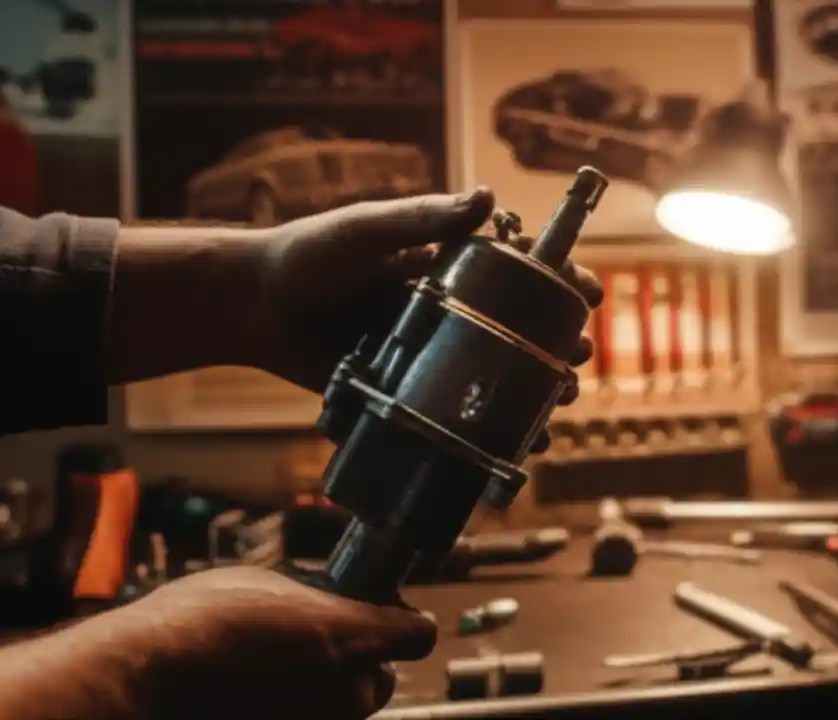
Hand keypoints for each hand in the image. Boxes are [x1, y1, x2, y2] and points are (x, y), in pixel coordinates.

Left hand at [111, 188, 603, 450]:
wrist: (251, 306)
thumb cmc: (307, 256)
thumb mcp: (367, 228)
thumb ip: (423, 219)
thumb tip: (488, 199)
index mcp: (447, 265)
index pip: (518, 272)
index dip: (558, 282)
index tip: (587, 294)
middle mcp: (447, 311)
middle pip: (519, 330)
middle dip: (557, 345)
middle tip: (577, 359)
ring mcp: (428, 354)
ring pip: (494, 376)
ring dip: (532, 392)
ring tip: (555, 404)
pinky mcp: (404, 391)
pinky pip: (451, 412)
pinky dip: (484, 431)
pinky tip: (512, 447)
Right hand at [118, 566, 434, 718]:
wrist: (146, 679)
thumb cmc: (198, 623)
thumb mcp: (266, 581)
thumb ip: (314, 594)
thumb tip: (327, 596)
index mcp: (354, 638)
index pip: (419, 633)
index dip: (401, 620)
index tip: (378, 609)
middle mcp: (351, 691)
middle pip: (382, 676)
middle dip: (359, 659)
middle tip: (315, 639)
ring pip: (346, 706)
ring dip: (326, 687)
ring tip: (274, 666)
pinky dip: (295, 709)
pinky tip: (257, 691)